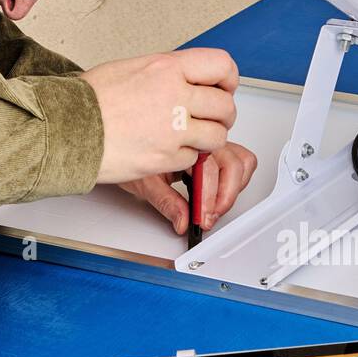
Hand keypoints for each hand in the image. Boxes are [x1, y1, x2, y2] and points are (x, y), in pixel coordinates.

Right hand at [80, 48, 238, 183]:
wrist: (66, 128)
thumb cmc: (88, 100)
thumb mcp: (132, 68)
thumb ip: (166, 73)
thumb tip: (187, 78)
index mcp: (167, 68)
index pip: (221, 65)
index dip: (228, 80)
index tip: (224, 88)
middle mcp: (175, 95)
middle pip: (225, 106)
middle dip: (222, 116)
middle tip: (211, 119)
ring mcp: (173, 128)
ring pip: (217, 136)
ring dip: (208, 140)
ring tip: (191, 138)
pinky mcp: (166, 156)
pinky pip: (193, 159)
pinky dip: (185, 158)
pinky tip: (167, 150)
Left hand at [119, 141, 258, 233]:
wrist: (115, 135)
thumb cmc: (126, 149)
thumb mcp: (143, 180)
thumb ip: (166, 202)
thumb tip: (183, 221)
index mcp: (184, 140)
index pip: (208, 171)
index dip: (208, 200)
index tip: (202, 218)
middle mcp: (201, 137)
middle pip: (232, 165)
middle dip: (224, 196)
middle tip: (210, 215)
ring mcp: (211, 140)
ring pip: (242, 160)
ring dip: (234, 185)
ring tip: (218, 204)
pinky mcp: (217, 146)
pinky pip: (241, 157)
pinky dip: (239, 174)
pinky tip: (222, 188)